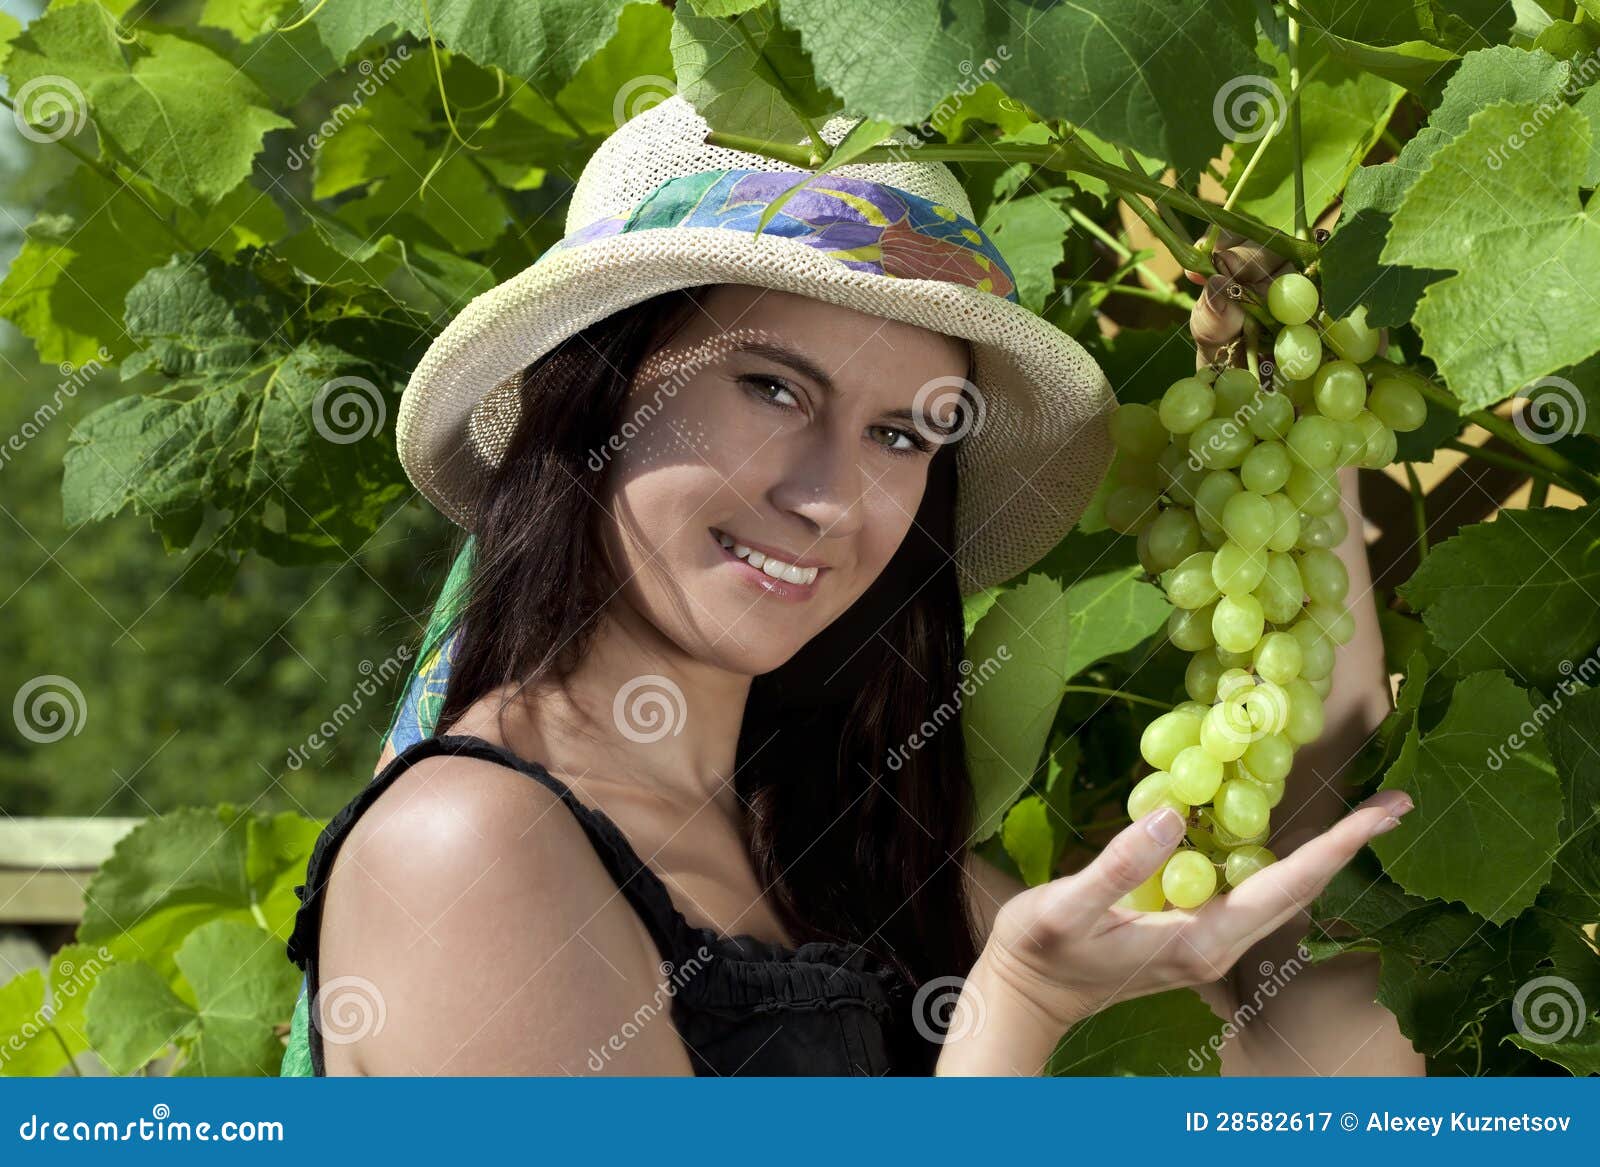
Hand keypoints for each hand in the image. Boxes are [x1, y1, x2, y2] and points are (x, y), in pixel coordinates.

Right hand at [978, 789, 1414, 1029]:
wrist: (1026, 994)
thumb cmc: (1040, 952)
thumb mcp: (1066, 907)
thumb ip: (1119, 866)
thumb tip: (1171, 816)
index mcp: (1200, 939)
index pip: (1286, 885)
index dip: (1338, 845)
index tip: (1384, 812)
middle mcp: (1218, 943)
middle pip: (1300, 889)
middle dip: (1349, 844)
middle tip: (1397, 801)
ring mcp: (1208, 939)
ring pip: (1281, 890)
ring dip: (1323, 852)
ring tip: (1363, 812)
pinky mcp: (1192, 929)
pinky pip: (1249, 888)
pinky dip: (1280, 857)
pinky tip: (1283, 831)